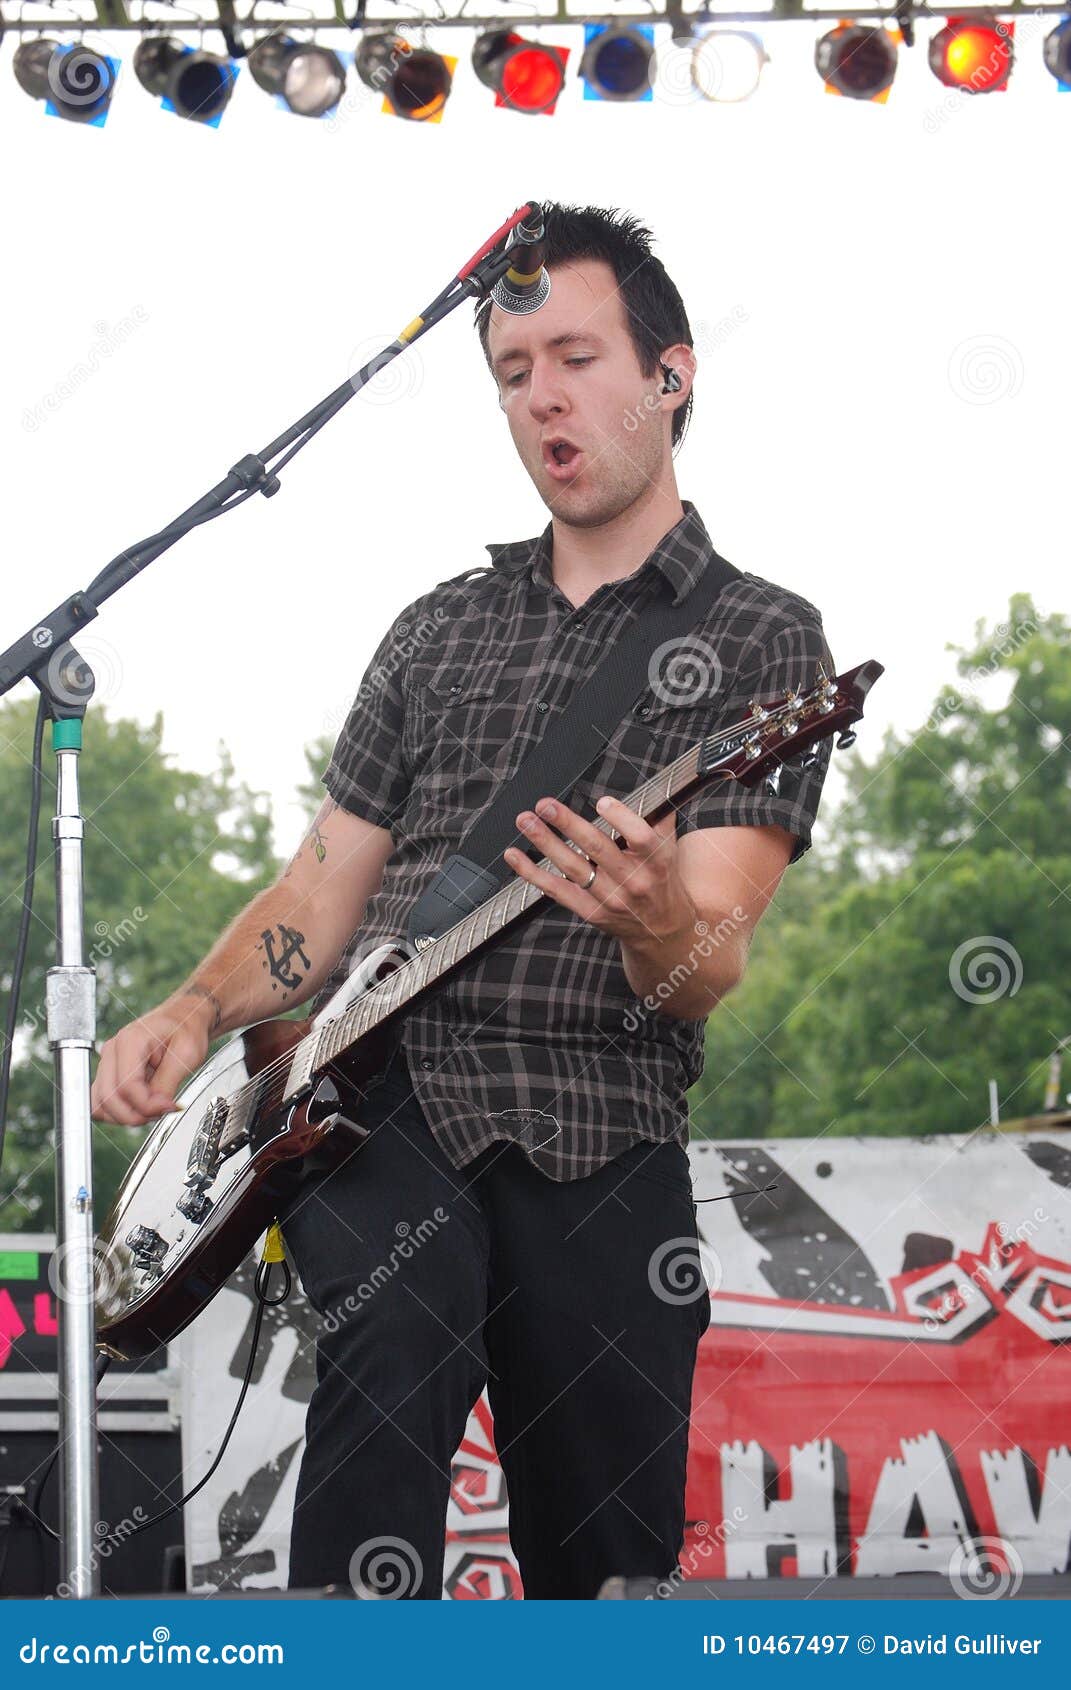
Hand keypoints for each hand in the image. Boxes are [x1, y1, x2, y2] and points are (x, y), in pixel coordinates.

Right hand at [91, 993, 215, 1126]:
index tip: (169, 1106)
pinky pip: (102, 1101)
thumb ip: (168, 1083)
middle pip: (108, 1098)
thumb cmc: (186, 1028)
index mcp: (130, 1041)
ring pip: (100, 1104)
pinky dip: (119, 1111)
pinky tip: (140, 1106)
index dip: (147, 1105)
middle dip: (136, 1114)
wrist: (184, 1017)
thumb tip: (157, 1108)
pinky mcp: (109, 1072)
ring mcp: (107, 1062)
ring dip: (125, 1115)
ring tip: (151, 1109)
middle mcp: (112, 1050)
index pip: (127, 1086)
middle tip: (161, 1111)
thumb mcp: (188, 1054)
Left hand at [502, 794, 698, 947]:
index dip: (620, 818)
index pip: (640, 837)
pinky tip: (515, 856)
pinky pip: (556, 890)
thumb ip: (659, 818)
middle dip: (568, 824)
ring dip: (545, 842)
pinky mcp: (590, 911)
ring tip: (526, 821)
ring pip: (572, 867)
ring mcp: (609, 898)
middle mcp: (632, 880)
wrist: (661, 927)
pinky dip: (532, 873)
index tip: (601, 802)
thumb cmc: (661, 878)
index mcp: (656, 860)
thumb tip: (650, 786)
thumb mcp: (669, 849)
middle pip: (598, 848)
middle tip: (546, 805)